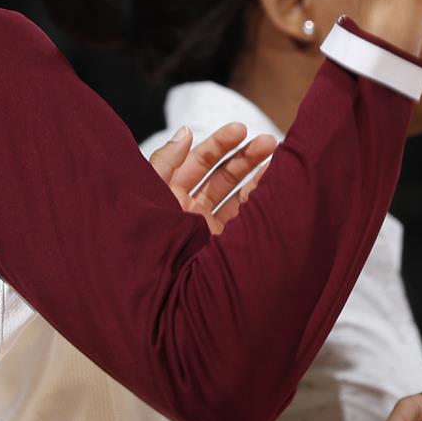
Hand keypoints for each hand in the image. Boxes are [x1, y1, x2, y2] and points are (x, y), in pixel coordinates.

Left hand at [147, 123, 276, 234]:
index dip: (220, 144)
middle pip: (222, 176)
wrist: (151, 291)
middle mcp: (190, 210)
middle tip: (268, 142)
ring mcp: (208, 229)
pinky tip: (273, 187)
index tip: (241, 129)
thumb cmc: (142, 239)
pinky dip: (258, 201)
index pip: (198, 161)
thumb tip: (187, 131)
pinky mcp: (221, 247)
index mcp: (169, 193)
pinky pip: (243, 219)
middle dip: (245, 157)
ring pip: (236, 195)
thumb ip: (166, 161)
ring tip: (279, 160)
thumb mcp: (150, 193)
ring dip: (256, 176)